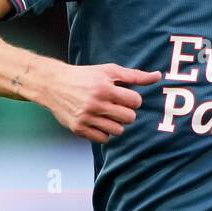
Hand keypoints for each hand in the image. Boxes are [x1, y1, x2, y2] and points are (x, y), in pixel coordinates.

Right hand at [38, 62, 161, 143]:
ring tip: (107, 114)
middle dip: (126, 112)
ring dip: (116, 124)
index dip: (133, 100)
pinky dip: (104, 133)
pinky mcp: (79, 129)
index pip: (135, 102)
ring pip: (117, 131)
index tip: (125, 97)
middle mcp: (95, 104)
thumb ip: (134, 76)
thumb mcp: (108, 71)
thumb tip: (158, 76)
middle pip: (129, 118)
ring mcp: (86, 118)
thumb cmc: (84, 76)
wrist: (53, 84)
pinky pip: (103, 139)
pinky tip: (99, 122)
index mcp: (104, 88)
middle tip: (116, 106)